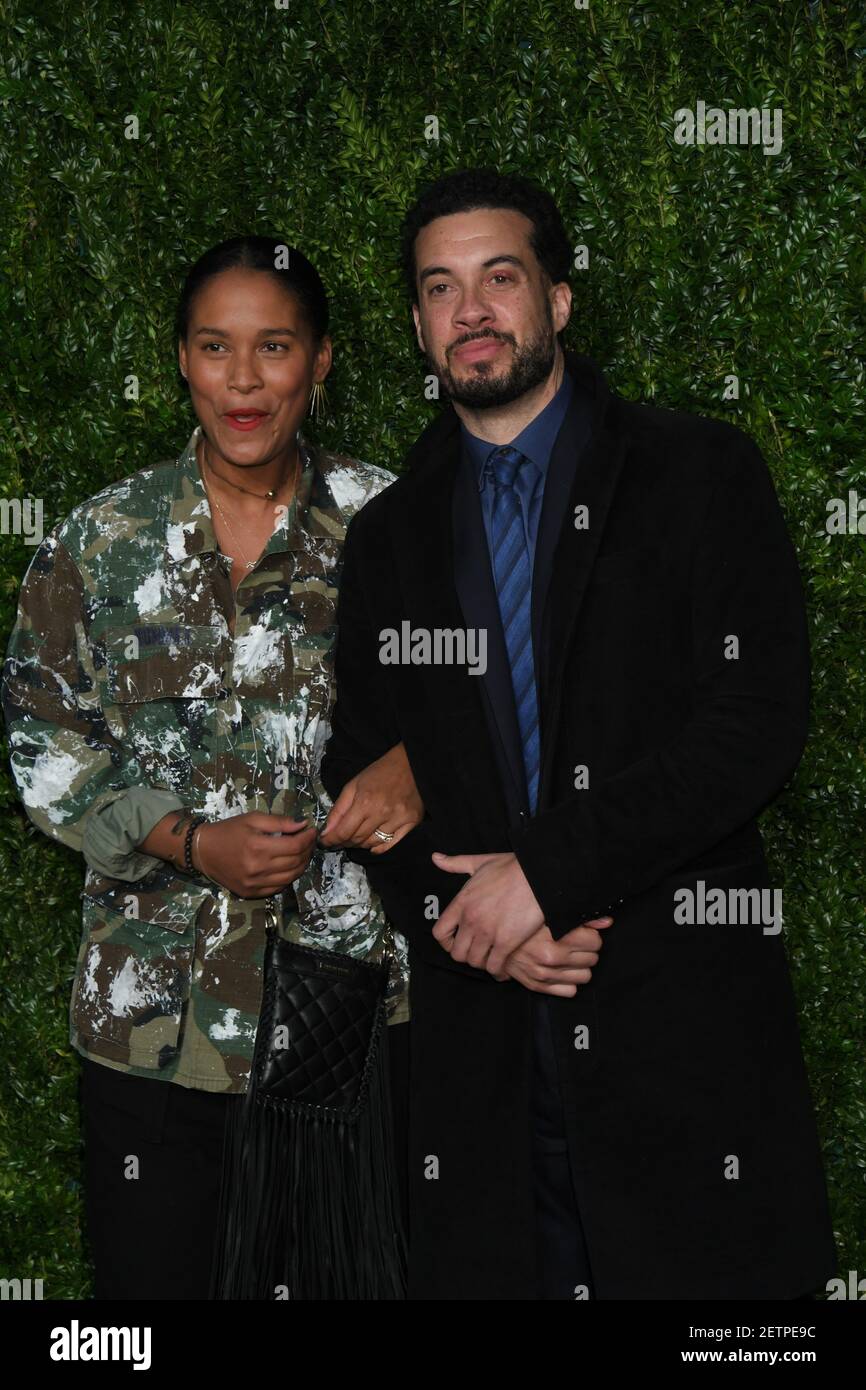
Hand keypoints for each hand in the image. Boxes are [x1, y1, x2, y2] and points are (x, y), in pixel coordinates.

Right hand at [194, 813, 316, 897]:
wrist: (204, 851)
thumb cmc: (228, 831)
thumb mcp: (252, 819)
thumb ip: (279, 822)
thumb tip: (303, 824)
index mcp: (258, 847)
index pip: (295, 846)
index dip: (308, 838)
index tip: (312, 830)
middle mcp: (258, 868)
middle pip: (296, 862)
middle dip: (308, 850)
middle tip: (309, 841)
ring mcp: (255, 884)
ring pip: (290, 877)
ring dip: (302, 865)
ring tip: (303, 853)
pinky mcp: (251, 893)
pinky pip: (278, 888)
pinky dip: (289, 877)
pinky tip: (289, 866)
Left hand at [319, 742, 423, 853]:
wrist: (411, 764)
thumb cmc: (380, 772)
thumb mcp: (353, 785)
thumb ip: (338, 809)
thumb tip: (326, 831)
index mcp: (365, 802)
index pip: (343, 832)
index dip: (331, 840)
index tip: (325, 842)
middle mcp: (382, 813)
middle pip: (357, 839)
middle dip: (344, 842)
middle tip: (339, 839)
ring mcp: (398, 820)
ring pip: (372, 843)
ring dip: (360, 844)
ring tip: (355, 838)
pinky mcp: (411, 823)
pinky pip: (391, 844)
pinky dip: (379, 848)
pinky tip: (372, 845)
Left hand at [430, 851, 545, 975]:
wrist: (537, 875)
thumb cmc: (511, 868)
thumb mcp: (479, 863)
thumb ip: (455, 863)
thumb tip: (435, 858)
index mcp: (461, 903)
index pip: (439, 933)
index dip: (445, 942)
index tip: (455, 942)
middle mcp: (471, 920)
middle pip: (456, 953)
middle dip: (465, 955)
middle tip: (476, 953)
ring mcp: (488, 933)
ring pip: (474, 962)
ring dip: (481, 963)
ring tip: (489, 959)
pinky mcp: (506, 942)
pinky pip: (494, 967)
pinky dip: (497, 971)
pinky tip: (502, 969)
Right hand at [492, 918, 612, 995]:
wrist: (490, 935)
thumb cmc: (521, 919)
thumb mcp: (549, 912)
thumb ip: (581, 917)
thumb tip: (608, 921)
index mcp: (557, 937)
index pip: (595, 942)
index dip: (591, 936)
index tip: (584, 933)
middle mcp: (552, 957)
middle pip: (592, 959)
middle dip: (588, 950)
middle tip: (578, 943)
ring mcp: (544, 974)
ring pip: (585, 977)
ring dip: (581, 966)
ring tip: (571, 956)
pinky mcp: (537, 986)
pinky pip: (570, 991)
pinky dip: (569, 982)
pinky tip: (563, 970)